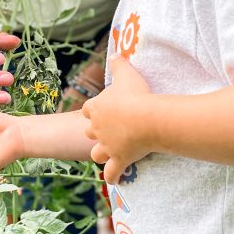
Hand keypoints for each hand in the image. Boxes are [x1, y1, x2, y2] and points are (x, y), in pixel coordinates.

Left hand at [82, 56, 152, 183]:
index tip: (101, 110)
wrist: (145, 118)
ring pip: (96, 153)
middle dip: (96, 132)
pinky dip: (113, 176)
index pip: (89, 109)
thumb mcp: (126, 73)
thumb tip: (115, 53)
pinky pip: (112, 172)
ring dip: (101, 154)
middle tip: (108, 131)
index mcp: (96, 108)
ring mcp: (107, 146)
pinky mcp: (119, 159)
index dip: (94, 110)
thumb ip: (119, 63)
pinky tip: (115, 180)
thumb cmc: (136, 95)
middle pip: (90, 132)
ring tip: (108, 154)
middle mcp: (97, 129)